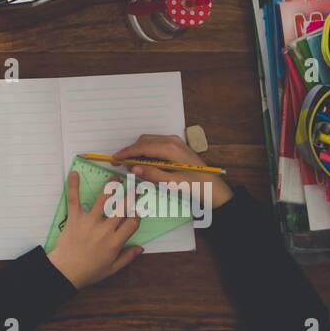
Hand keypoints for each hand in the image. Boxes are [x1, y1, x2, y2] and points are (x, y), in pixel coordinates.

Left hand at [46, 170, 142, 288]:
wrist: (66, 271)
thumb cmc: (89, 271)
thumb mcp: (112, 269)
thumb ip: (127, 257)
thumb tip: (141, 248)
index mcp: (115, 242)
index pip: (132, 222)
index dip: (138, 213)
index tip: (140, 206)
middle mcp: (105, 229)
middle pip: (121, 208)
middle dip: (130, 195)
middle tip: (135, 185)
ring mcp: (89, 222)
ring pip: (103, 200)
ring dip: (110, 187)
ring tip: (115, 178)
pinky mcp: (74, 218)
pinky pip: (74, 199)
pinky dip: (73, 186)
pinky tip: (74, 174)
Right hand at [113, 134, 233, 209]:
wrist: (216, 189)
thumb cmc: (197, 186)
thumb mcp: (173, 183)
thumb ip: (153, 174)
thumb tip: (133, 168)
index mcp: (171, 148)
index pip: (142, 147)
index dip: (126, 153)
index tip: (114, 159)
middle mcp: (172, 141)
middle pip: (144, 142)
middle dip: (130, 151)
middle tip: (118, 163)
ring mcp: (175, 142)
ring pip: (149, 142)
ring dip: (137, 151)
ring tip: (128, 164)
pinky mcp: (176, 147)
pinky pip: (156, 146)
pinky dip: (146, 152)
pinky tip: (143, 163)